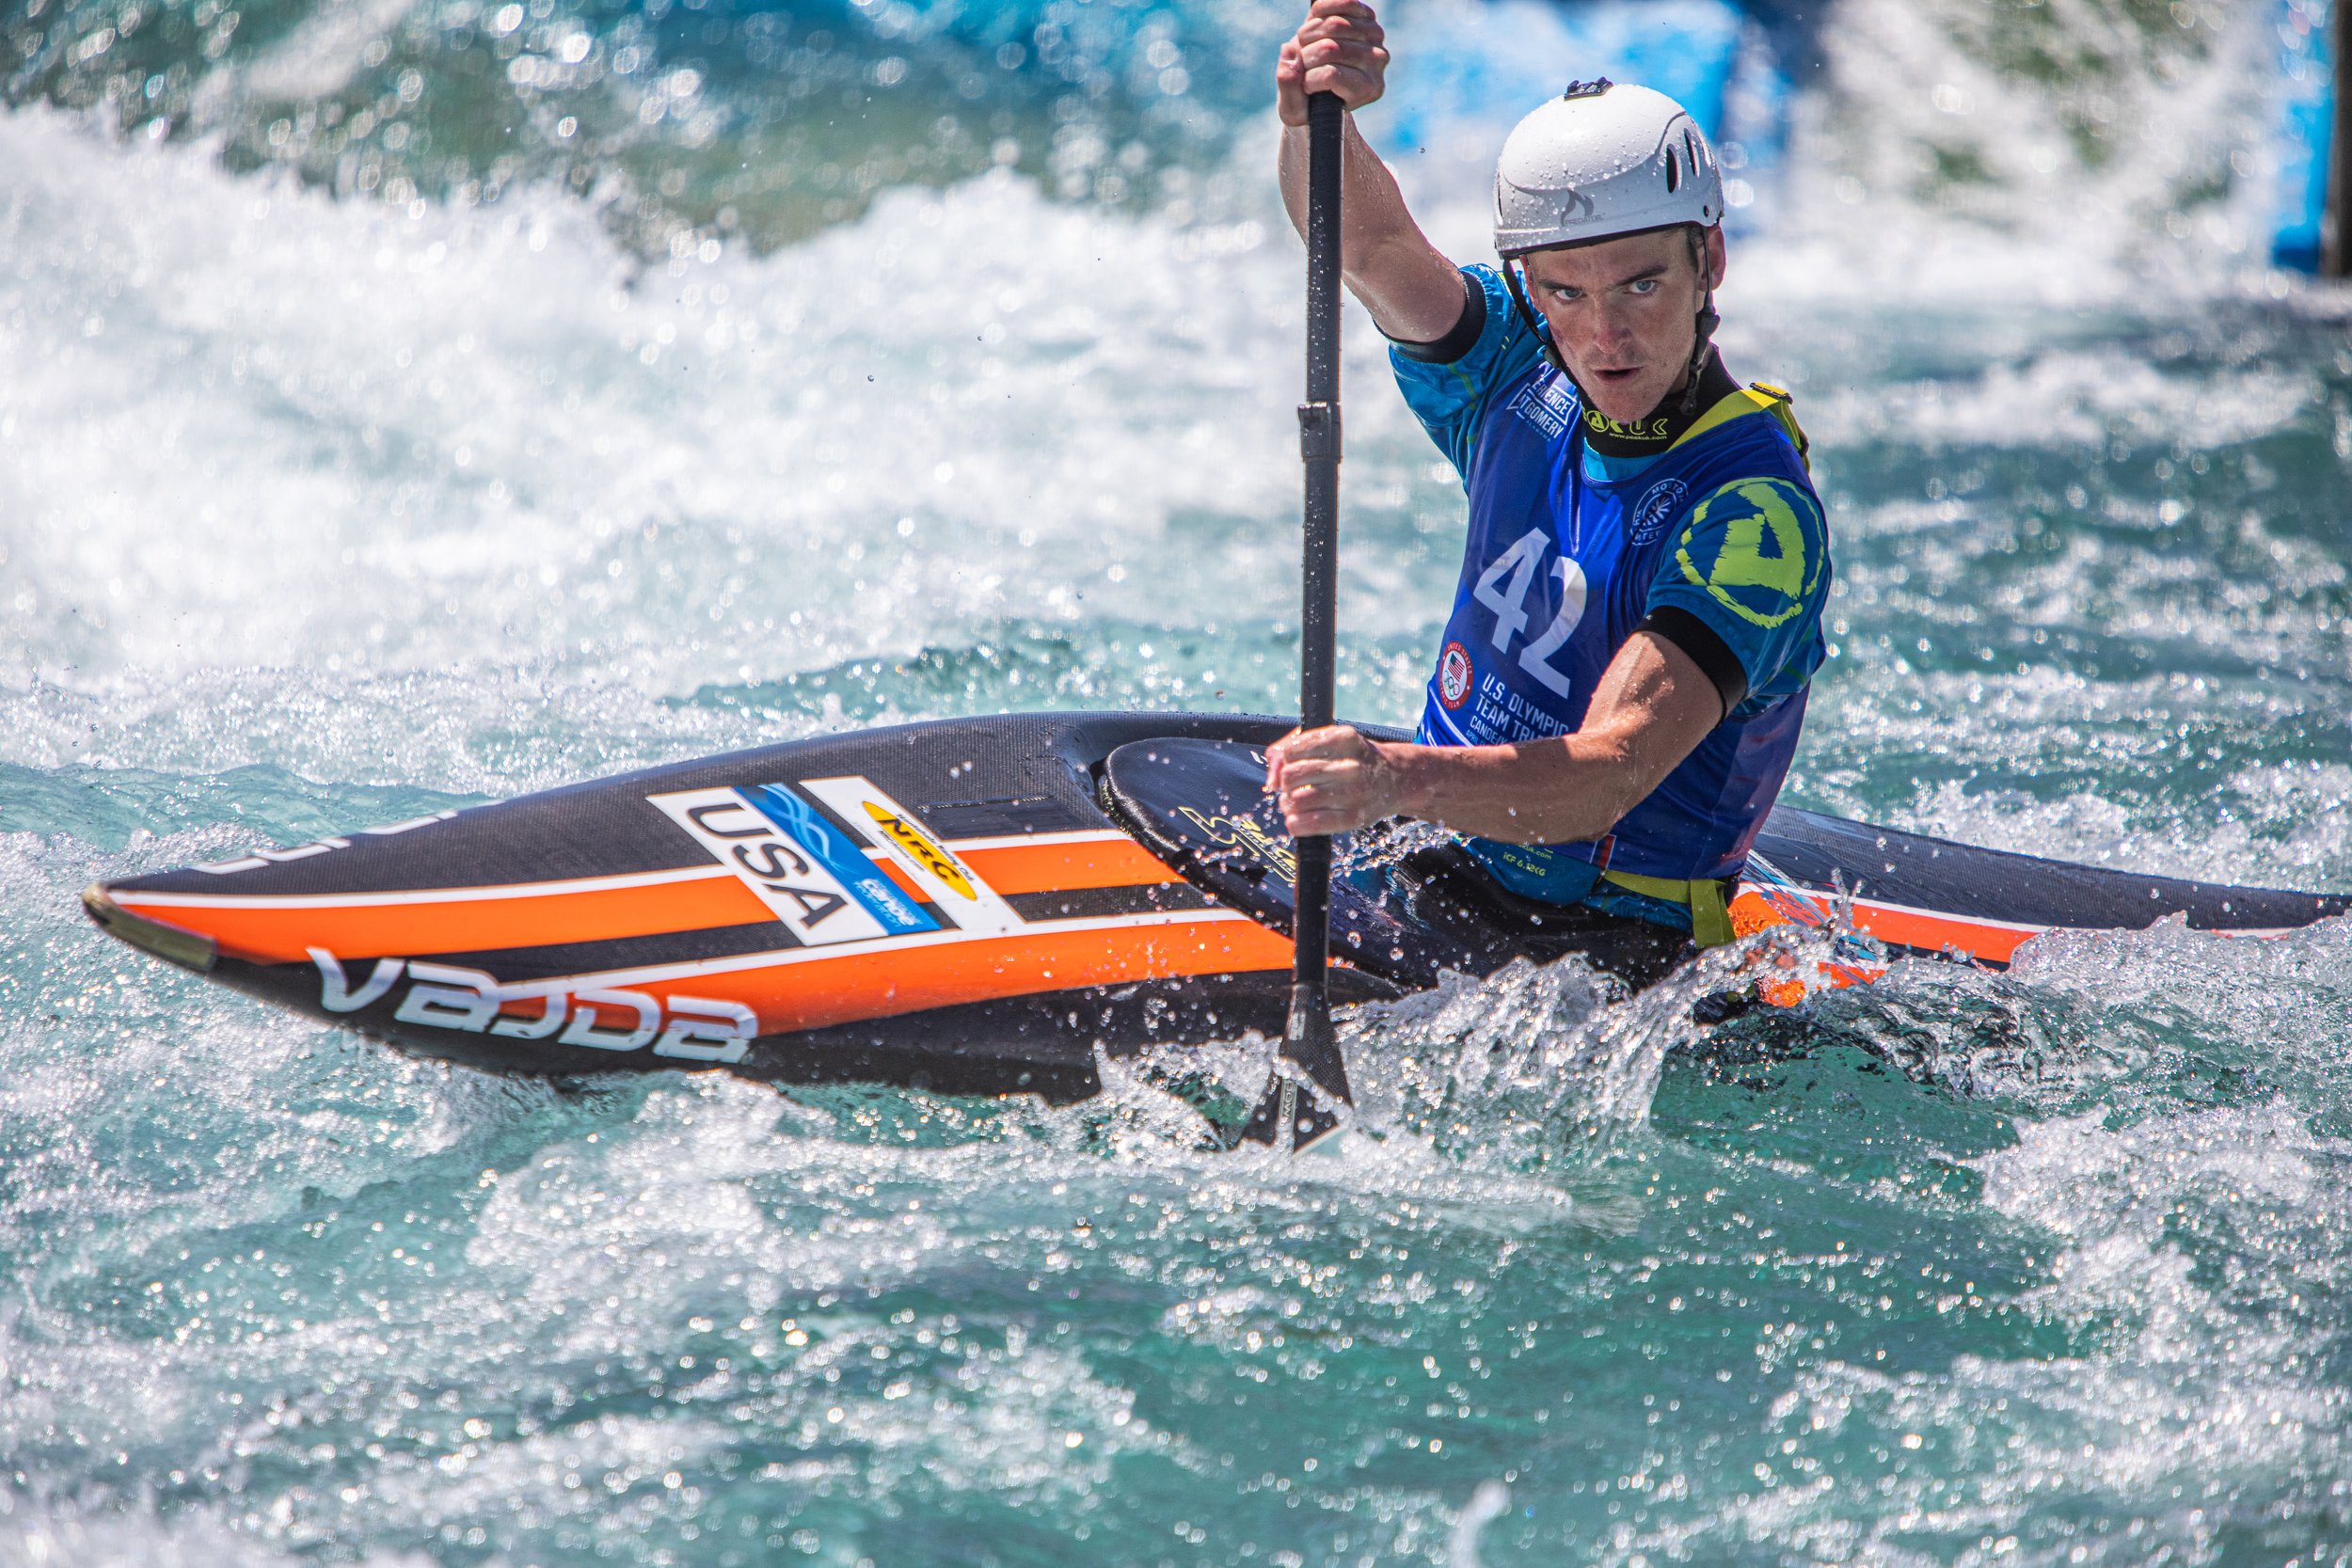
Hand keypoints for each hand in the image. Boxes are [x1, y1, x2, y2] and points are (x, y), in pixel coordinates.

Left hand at [1264, 725, 1413, 836]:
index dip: (1284, 761)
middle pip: (1291, 776)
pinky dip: (1294, 823)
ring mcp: (1353, 793)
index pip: (1291, 751)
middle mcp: (1350, 765)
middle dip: (1285, 783)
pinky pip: (1307, 824)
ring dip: (1288, 804)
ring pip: (1296, 800)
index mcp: (1343, 738)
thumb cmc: (1354, 758)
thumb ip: (1292, 746)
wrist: (1395, 779)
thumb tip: (1270, 773)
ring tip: (1297, 803)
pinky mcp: (1352, 819)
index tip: (1292, 767)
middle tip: (1294, 787)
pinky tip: (1298, 819)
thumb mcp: (1330, 739)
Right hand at [1275, 0, 1387, 126]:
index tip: (1306, 87)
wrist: (1322, 81)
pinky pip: (1344, 2)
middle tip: (1303, 63)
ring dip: (1308, 33)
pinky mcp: (1366, 15)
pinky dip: (1321, 9)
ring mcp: (1375, 36)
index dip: (1308, 79)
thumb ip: (1288, 86)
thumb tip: (1290, 54)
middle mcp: (1378, 62)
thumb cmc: (1310, 101)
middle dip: (1306, 54)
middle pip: (1330, 48)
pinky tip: (1315, 20)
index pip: (1330, 74)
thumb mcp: (1294, 108)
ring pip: (1333, 24)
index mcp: (1367, 90)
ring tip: (1307, 46)